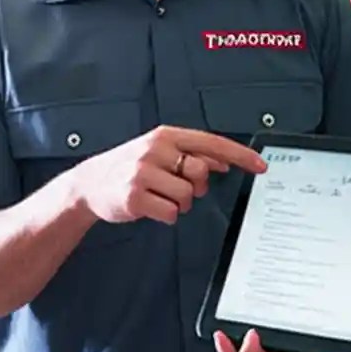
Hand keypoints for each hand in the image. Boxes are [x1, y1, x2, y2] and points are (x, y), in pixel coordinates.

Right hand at [72, 126, 267, 224]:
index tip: (260, 165)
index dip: (239, 155)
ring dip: (179, 203)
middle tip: (178, 187)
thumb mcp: (159, 152)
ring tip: (159, 196)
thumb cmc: (128, 167)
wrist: (90, 183)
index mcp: (165, 136)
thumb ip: (191, 154)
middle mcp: (155, 150)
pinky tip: (150, 207)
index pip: (211, 143)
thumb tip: (222, 162)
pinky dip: (166, 215)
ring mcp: (142, 173)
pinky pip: (171, 213)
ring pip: (187, 196)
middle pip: (201, 173)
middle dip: (196, 186)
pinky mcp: (134, 197)